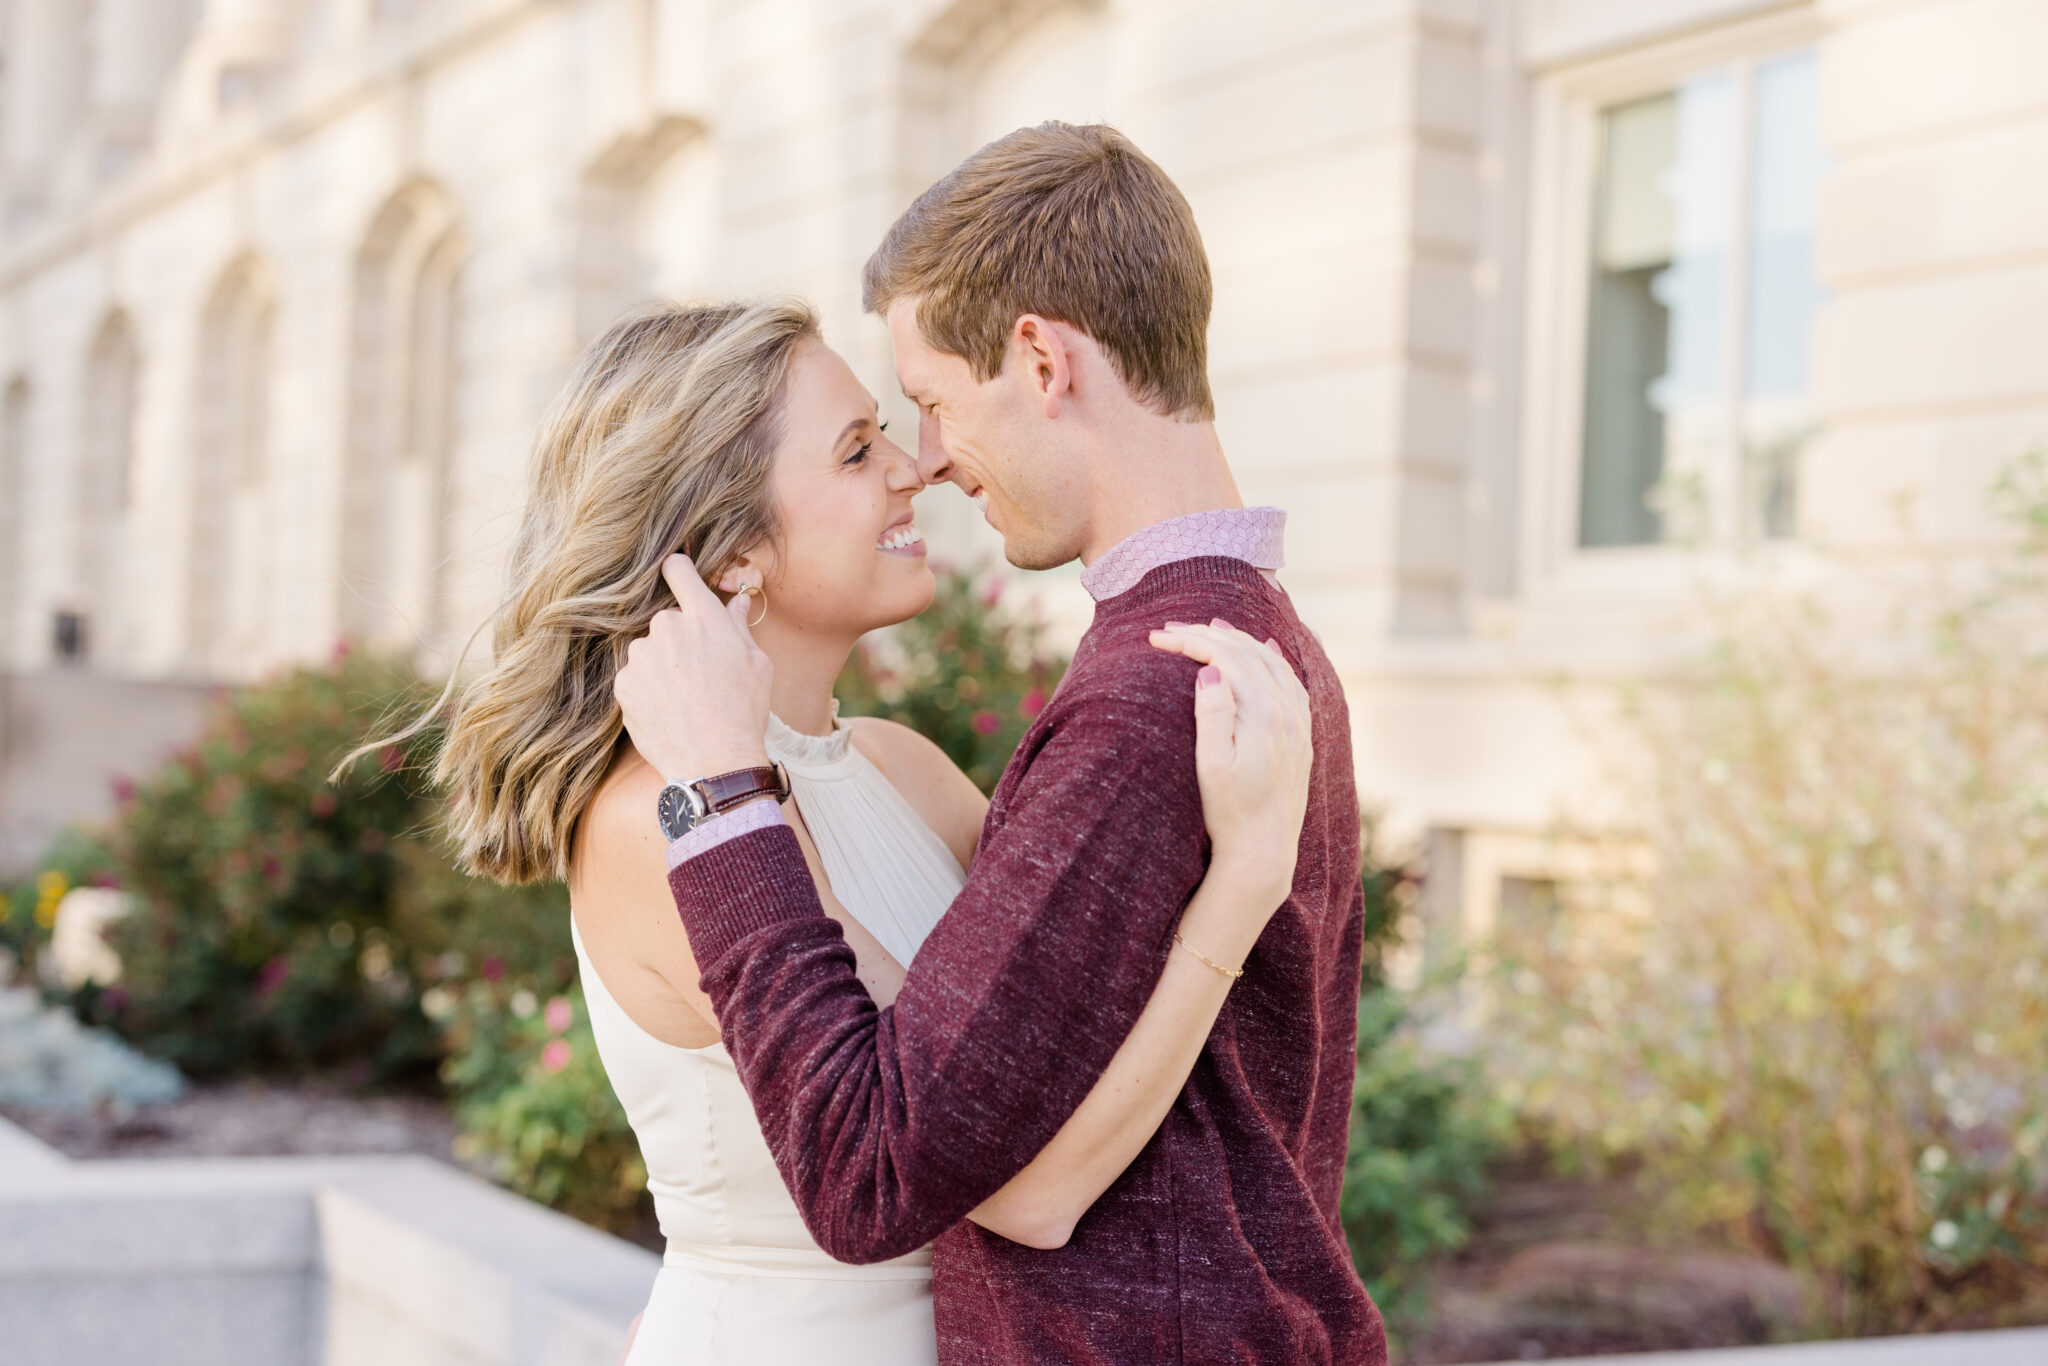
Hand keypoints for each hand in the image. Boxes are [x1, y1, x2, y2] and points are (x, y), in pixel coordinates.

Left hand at [613, 555, 774, 781]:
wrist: (715, 761)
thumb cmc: (743, 711)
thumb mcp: (757, 664)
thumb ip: (739, 626)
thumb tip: (737, 601)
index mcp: (703, 617)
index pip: (678, 570)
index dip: (677, 571)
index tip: (677, 576)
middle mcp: (667, 628)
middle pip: (667, 621)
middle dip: (680, 639)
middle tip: (700, 672)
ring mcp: (641, 657)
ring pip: (650, 652)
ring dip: (662, 666)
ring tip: (685, 698)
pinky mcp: (624, 685)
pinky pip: (636, 678)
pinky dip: (648, 690)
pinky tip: (669, 711)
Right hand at [1149, 620, 1312, 910]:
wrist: (1264, 849)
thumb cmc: (1230, 811)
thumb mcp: (1211, 765)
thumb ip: (1213, 714)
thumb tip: (1210, 671)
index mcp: (1262, 713)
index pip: (1223, 658)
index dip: (1187, 642)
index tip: (1155, 638)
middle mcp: (1285, 710)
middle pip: (1246, 652)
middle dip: (1206, 634)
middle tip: (1169, 629)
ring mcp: (1297, 721)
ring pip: (1270, 661)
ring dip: (1238, 640)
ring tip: (1209, 627)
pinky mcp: (1301, 734)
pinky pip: (1290, 680)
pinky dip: (1272, 657)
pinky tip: (1265, 648)